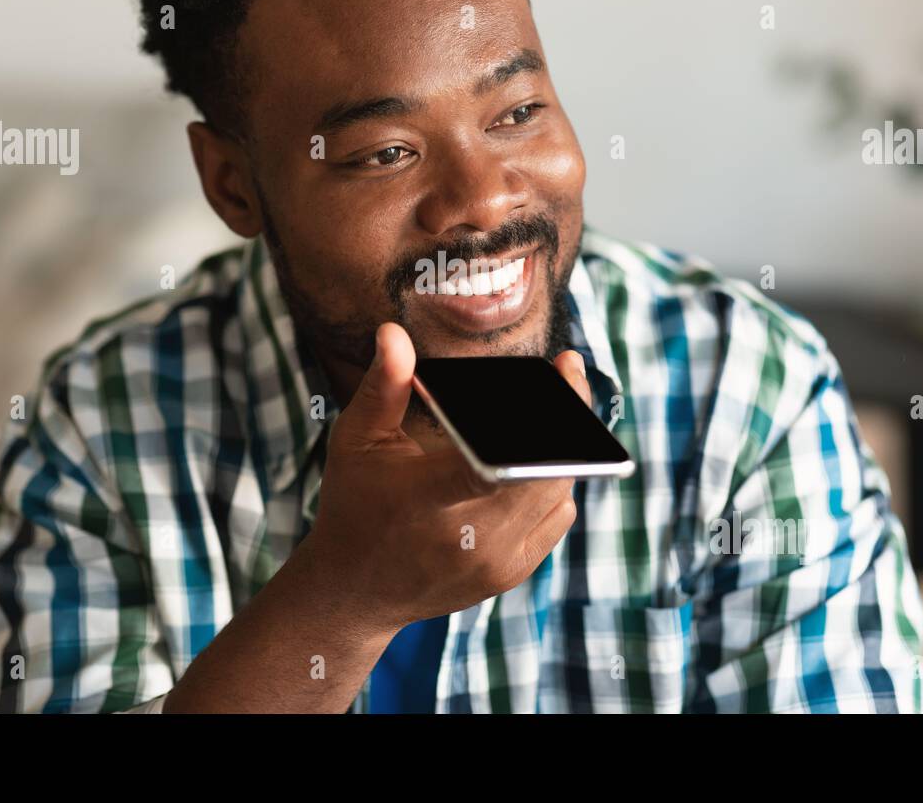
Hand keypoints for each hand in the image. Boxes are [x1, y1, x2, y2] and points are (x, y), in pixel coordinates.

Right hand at [304, 322, 590, 630]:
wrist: (355, 591)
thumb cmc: (354, 504)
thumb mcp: (356, 441)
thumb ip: (384, 387)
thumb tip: (392, 332)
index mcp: (423, 501)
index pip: (492, 465)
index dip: (543, 415)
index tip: (564, 368)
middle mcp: (467, 540)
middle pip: (543, 471)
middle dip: (567, 416)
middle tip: (568, 373)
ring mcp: (495, 562)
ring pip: (558, 490)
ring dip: (562, 448)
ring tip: (560, 406)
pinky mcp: (513, 573)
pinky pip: (558, 515)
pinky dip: (555, 482)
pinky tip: (541, 456)